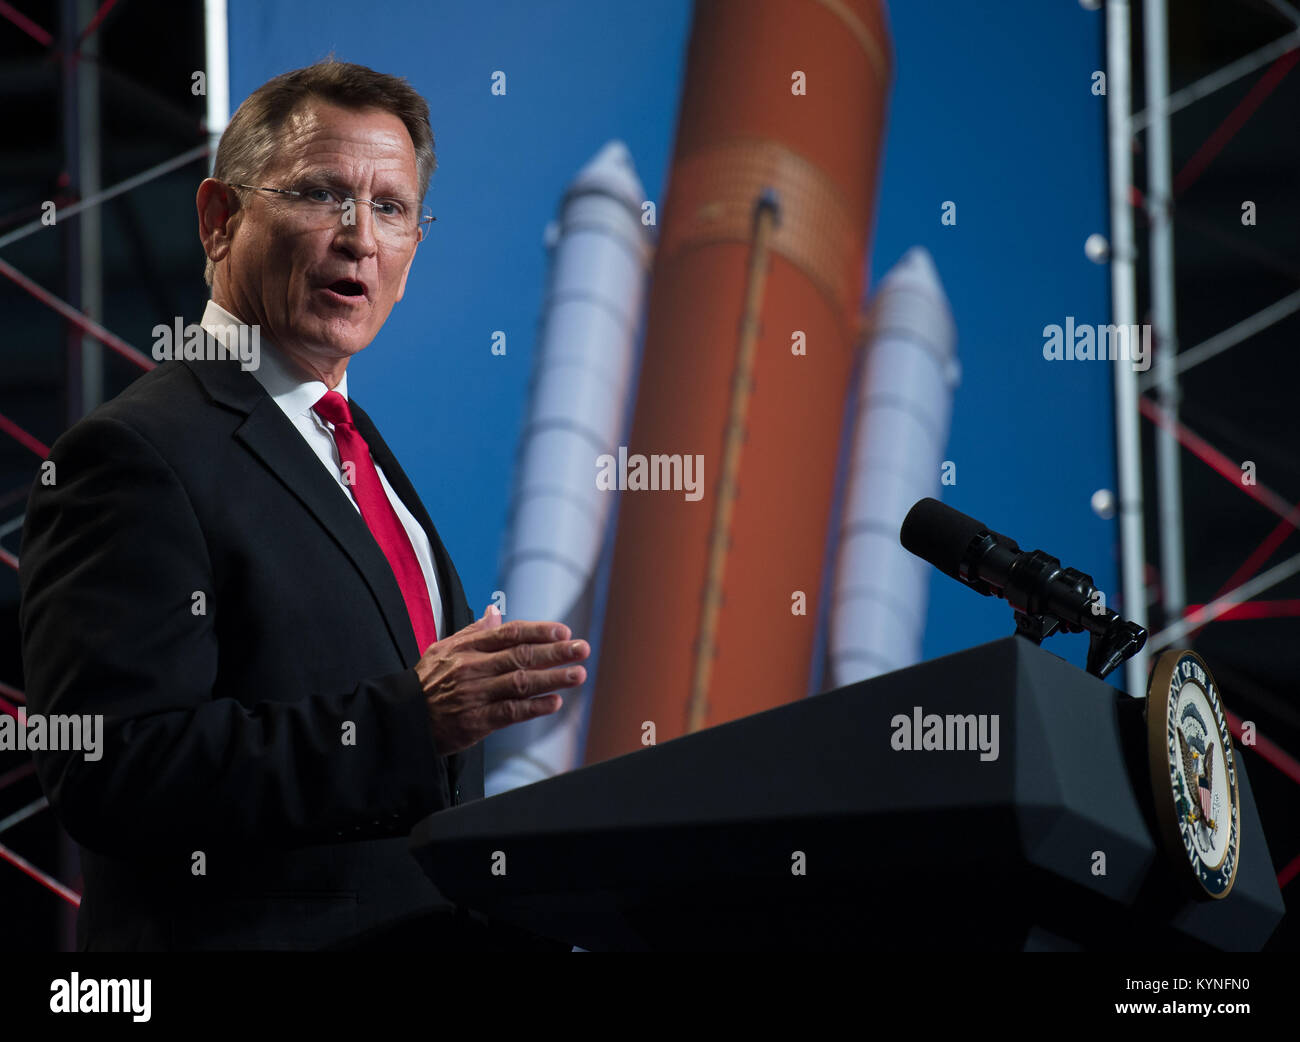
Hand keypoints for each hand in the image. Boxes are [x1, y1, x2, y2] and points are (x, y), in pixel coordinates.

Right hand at [415, 605, 589, 755]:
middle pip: (521, 656)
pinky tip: (555, 702)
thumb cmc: (427, 683)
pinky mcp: (475, 722)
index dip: (539, 631)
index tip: (563, 631)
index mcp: (467, 648)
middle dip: (556, 652)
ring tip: (578, 674)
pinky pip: (510, 712)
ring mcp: (475, 695)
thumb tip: (496, 611)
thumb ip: (474, 632)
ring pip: (520, 683)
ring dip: (552, 678)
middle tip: (582, 649)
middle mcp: (473, 669)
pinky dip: (534, 707)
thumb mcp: (443, 649)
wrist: (402, 720)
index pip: (510, 633)